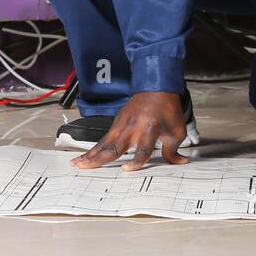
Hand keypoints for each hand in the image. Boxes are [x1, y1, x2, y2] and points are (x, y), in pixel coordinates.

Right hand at [71, 91, 190, 171]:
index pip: (142, 150)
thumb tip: (178, 163)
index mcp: (149, 129)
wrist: (157, 86)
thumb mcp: (176, 130)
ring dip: (90, 154)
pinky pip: (105, 137)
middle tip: (84, 168)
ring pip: (104, 143)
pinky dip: (95, 147)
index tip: (127, 170)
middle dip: (98, 159)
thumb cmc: (167, 108)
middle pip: (113, 147)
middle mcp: (133, 127)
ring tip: (77, 163)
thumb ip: (173, 150)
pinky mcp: (117, 122)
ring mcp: (122, 124)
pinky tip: (87, 155)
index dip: (135, 162)